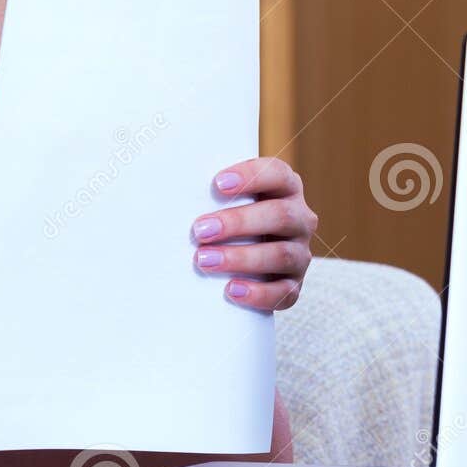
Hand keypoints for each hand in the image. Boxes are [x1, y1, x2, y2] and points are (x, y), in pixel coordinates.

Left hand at [189, 156, 317, 310]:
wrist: (242, 259)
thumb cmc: (224, 218)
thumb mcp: (223, 200)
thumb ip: (210, 192)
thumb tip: (166, 192)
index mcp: (285, 188)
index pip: (277, 174)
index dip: (251, 176)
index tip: (217, 184)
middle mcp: (299, 218)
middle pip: (280, 216)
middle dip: (238, 222)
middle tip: (200, 230)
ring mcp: (300, 253)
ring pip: (281, 255)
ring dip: (241, 257)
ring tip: (204, 260)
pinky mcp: (294, 285)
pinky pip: (283, 293)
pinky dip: (258, 293)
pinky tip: (231, 290)